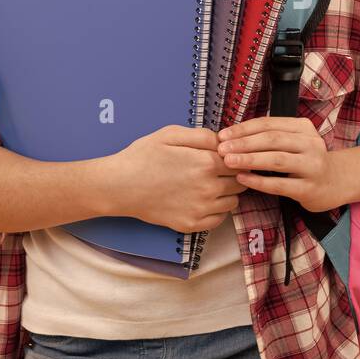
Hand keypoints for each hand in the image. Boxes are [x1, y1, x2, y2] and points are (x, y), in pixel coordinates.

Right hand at [106, 125, 245, 234]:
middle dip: (233, 175)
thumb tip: (224, 141)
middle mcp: (208, 188)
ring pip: (233, 202)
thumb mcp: (171, 133)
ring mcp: (200, 209)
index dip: (234, 158)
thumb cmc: (143, 156)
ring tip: (210, 185)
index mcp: (206, 163)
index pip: (238, 162)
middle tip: (218, 171)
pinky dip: (217, 210)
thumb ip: (202, 135)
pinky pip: (219, 219)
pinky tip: (204, 200)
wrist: (120, 186)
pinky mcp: (191, 225)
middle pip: (239, 182)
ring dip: (227, 193)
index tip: (225, 157)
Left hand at [216, 116, 342, 212]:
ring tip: (228, 162)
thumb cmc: (306, 160)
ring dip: (249, 159)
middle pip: (271, 139)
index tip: (223, 135)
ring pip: (276, 159)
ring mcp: (312, 166)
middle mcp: (311, 144)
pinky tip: (242, 178)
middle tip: (222, 149)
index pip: (268, 124)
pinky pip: (280, 184)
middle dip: (243, 143)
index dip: (243, 129)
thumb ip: (271, 136)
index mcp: (303, 128)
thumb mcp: (294, 142)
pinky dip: (259, 181)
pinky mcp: (309, 188)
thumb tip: (233, 136)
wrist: (336, 182)